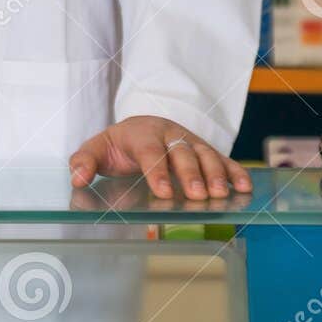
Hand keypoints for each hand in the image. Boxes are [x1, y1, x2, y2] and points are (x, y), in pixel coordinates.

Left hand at [69, 116, 250, 200]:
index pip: (150, 152)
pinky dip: (235, 172)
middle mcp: (169, 135)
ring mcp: (189, 141)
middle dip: (191, 174)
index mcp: (141, 134)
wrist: (142, 126)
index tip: (163, 191)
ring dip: (215, 174)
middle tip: (198, 195)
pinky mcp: (205, 150)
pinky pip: (223, 158)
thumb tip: (77, 178)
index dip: (157, 171)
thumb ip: (84, 161)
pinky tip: (244, 187)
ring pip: (205, 154)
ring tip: (221, 194)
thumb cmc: (119, 145)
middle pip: (182, 153)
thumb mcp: (97, 149)